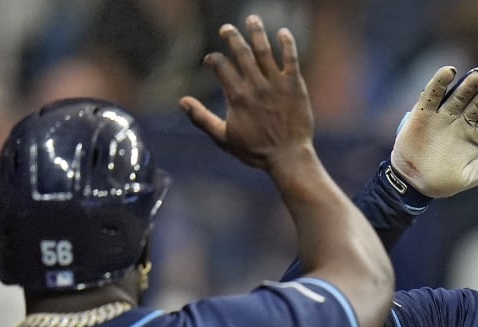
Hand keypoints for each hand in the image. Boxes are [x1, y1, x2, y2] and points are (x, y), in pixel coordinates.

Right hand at [181, 15, 312, 172]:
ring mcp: (276, 83)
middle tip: (226, 28)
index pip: (221, 66)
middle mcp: (255, 85)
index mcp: (237, 95)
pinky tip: (283, 32)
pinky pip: (291, 58)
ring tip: (252, 19)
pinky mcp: (295, 85)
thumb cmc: (255, 151)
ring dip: (256, 32)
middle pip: (241, 51)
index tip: (212, 59)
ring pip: (264, 50)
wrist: (288, 157)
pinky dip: (287, 43)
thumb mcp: (223, 137)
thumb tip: (182, 101)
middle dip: (231, 36)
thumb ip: (202, 118)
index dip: (214, 59)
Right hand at [389, 66, 477, 197]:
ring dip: (469, 84)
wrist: (412, 182)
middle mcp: (463, 122)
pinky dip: (439, 82)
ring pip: (459, 95)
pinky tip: (449, 72)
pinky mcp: (424, 111)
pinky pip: (433, 94)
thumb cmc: (443, 182)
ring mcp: (444, 115)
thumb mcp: (470, 177)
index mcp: (477, 137)